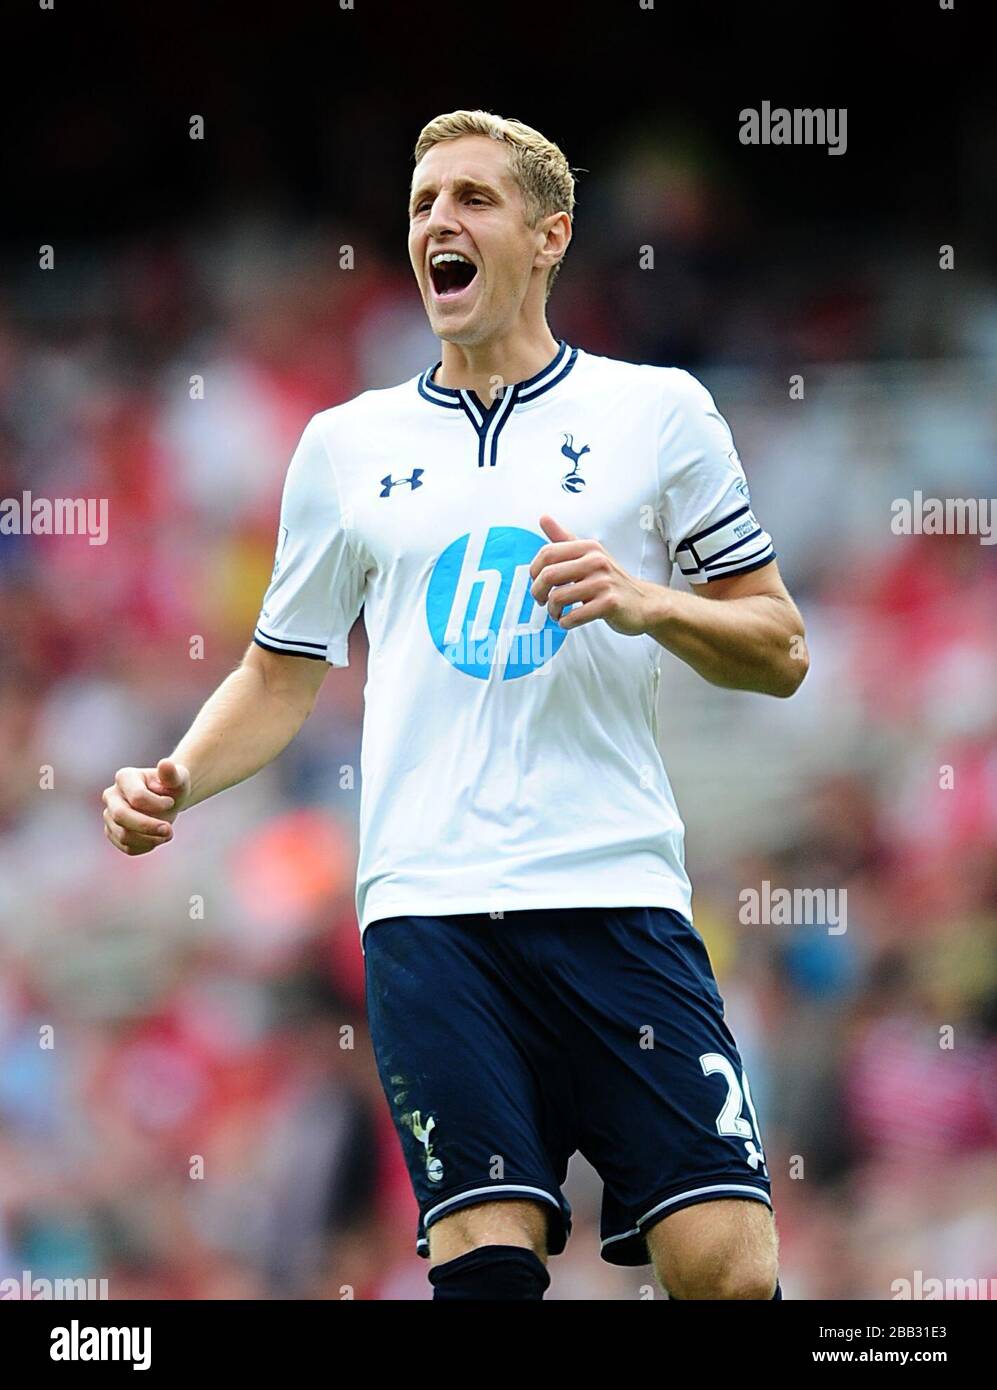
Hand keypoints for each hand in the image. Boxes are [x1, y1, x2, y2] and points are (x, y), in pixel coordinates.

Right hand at [102, 758, 190, 855]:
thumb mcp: (178, 779)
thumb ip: (172, 773)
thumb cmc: (172, 787)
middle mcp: (111, 795)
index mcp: (124, 777)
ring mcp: (109, 814)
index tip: (171, 802)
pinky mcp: (112, 832)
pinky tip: (157, 838)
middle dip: (147, 826)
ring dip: (150, 839)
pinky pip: (127, 847)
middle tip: (170, 831)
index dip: (158, 805)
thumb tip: (165, 764)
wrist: (168, 801)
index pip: (137, 797)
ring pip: (123, 835)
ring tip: (168, 834)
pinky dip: (146, 847)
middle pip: (120, 815)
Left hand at [529, 515, 656, 634]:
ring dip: (552, 611)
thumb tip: (543, 518)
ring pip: (558, 597)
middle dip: (538, 592)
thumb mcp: (589, 555)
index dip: (534, 571)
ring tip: (558, 613)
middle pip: (549, 575)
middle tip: (541, 601)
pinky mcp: (609, 604)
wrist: (643, 603)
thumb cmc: (611, 581)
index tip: (536, 582)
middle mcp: (596, 561)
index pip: (547, 553)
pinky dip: (565, 622)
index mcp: (588, 547)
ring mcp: (604, 582)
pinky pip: (574, 616)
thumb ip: (565, 539)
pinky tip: (568, 621)